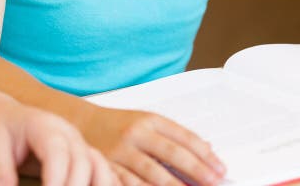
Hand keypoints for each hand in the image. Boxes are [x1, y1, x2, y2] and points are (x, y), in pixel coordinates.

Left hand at [0, 101, 118, 185]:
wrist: (4, 116)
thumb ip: (0, 173)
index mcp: (45, 126)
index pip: (58, 153)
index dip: (56, 181)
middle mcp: (68, 133)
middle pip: (82, 162)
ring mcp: (78, 144)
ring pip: (99, 165)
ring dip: (97, 185)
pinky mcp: (81, 156)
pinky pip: (102, 170)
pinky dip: (106, 183)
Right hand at [83, 106, 225, 185]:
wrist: (79, 122)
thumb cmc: (118, 124)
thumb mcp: (147, 122)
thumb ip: (174, 135)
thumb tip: (207, 149)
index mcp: (150, 119)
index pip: (184, 137)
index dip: (204, 154)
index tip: (220, 168)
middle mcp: (136, 133)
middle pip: (172, 153)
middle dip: (196, 170)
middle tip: (214, 183)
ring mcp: (120, 151)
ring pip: (152, 173)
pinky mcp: (106, 166)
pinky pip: (129, 183)